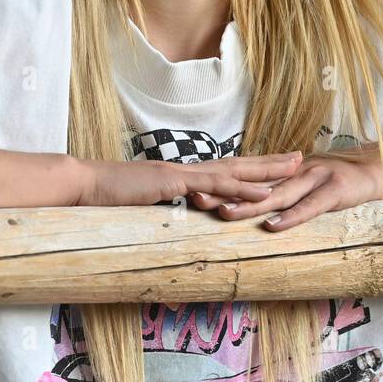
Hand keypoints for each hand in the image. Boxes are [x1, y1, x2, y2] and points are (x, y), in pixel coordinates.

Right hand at [72, 151, 303, 206]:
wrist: (82, 184)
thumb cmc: (106, 199)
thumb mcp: (141, 208)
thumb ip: (161, 212)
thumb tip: (174, 225)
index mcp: (181, 175)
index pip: (224, 169)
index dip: (252, 168)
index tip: (276, 165)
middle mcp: (186, 169)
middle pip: (237, 164)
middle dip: (270, 162)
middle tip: (300, 156)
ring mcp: (180, 173)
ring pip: (233, 171)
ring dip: (265, 172)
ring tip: (293, 169)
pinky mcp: (172, 183)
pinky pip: (213, 187)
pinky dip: (239, 190)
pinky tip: (261, 194)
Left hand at [189, 152, 382, 230]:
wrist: (379, 170)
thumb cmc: (339, 180)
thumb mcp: (306, 183)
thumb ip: (282, 189)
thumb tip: (253, 202)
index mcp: (286, 170)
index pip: (249, 175)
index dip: (221, 183)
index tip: (193, 189)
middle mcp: (295, 171)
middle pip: (256, 183)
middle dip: (225, 191)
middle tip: (197, 199)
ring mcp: (314, 178)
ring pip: (277, 194)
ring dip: (250, 204)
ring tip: (226, 212)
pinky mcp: (334, 191)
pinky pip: (308, 207)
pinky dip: (290, 217)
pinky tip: (273, 226)